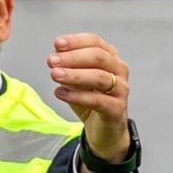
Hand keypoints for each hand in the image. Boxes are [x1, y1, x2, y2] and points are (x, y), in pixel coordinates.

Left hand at [48, 33, 130, 172]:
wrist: (104, 131)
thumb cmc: (90, 100)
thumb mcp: (77, 81)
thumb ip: (68, 68)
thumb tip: (55, 57)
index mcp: (110, 58)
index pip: (95, 42)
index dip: (76, 41)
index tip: (56, 44)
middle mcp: (119, 70)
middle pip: (98, 57)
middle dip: (73, 57)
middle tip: (51, 61)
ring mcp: (121, 89)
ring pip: (99, 77)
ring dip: (74, 75)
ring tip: (54, 75)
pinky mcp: (118, 109)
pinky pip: (98, 100)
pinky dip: (77, 96)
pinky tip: (60, 93)